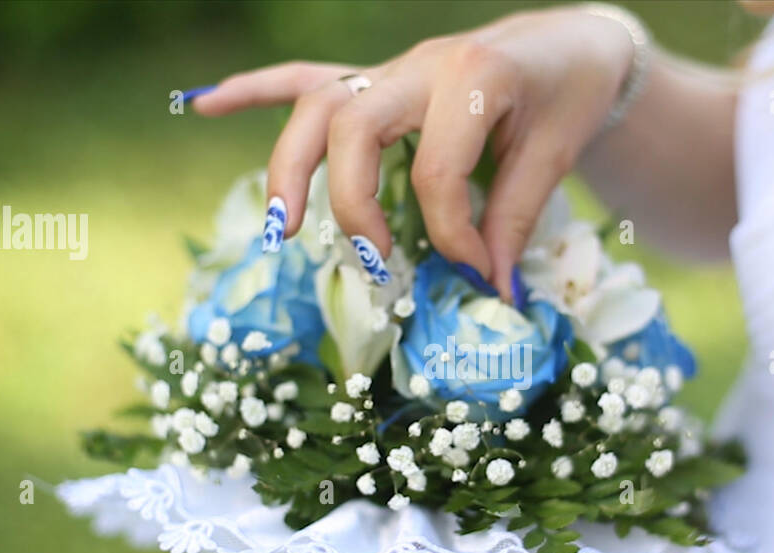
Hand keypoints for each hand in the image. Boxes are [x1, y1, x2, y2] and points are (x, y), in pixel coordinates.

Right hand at [191, 6, 634, 299]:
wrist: (570, 42)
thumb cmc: (569, 94)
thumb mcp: (557, 154)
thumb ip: (513, 218)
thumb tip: (487, 289)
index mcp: (474, 79)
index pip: (438, 171)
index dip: (452, 235)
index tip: (476, 274)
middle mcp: (421, 66)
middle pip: (353, 125)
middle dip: (350, 201)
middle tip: (372, 263)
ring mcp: (393, 69)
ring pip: (319, 105)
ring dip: (289, 165)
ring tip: (280, 229)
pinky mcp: (379, 78)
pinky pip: (307, 78)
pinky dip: (254, 90)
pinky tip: (203, 103)